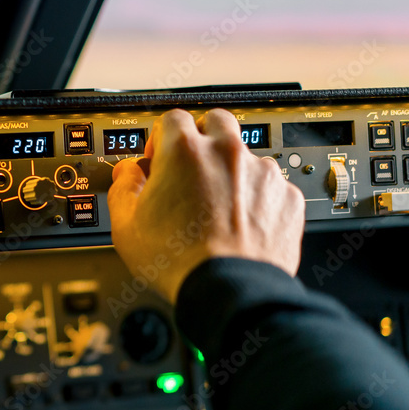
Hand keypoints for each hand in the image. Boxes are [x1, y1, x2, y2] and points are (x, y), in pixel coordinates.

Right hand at [107, 109, 304, 303]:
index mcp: (184, 151)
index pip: (172, 119)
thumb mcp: (126, 226)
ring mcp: (262, 173)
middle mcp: (226, 152)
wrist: (230, 290)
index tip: (158, 158)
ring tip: (218, 206)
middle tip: (191, 168)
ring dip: (232, 171)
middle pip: (216, 121)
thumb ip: (122, 188)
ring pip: (246, 155)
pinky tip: (242, 223)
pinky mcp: (287, 196)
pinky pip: (272, 186)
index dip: (161, 139)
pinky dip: (258, 199)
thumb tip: (126, 174)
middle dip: (202, 139)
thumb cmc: (179, 260)